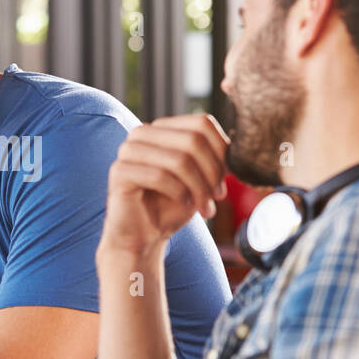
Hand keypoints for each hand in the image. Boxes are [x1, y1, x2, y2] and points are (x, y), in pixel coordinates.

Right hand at [99, 113, 229, 257]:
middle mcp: (142, 133)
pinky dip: (179, 193)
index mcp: (162, 128)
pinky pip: (159, 176)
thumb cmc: (172, 206)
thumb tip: (238, 147)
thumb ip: (215, 158)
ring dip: (199, 187)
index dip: (221, 151)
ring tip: (205, 206)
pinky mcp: (119, 171)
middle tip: (218, 196)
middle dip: (212, 172)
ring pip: (178, 159)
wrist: (144, 236)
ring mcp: (128, 150)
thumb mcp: (201, 178)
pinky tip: (185, 205)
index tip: (226, 179)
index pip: (202, 123)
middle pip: (192, 140)